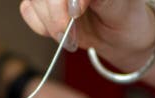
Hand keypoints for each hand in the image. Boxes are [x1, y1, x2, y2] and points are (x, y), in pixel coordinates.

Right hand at [19, 0, 154, 55]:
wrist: (120, 35)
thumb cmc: (125, 16)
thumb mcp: (121, 6)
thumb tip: (76, 1)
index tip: (77, 12)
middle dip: (55, 12)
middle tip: (70, 33)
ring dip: (50, 23)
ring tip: (70, 37)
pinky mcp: (41, 2)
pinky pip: (28, 10)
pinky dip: (42, 26)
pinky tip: (61, 32)